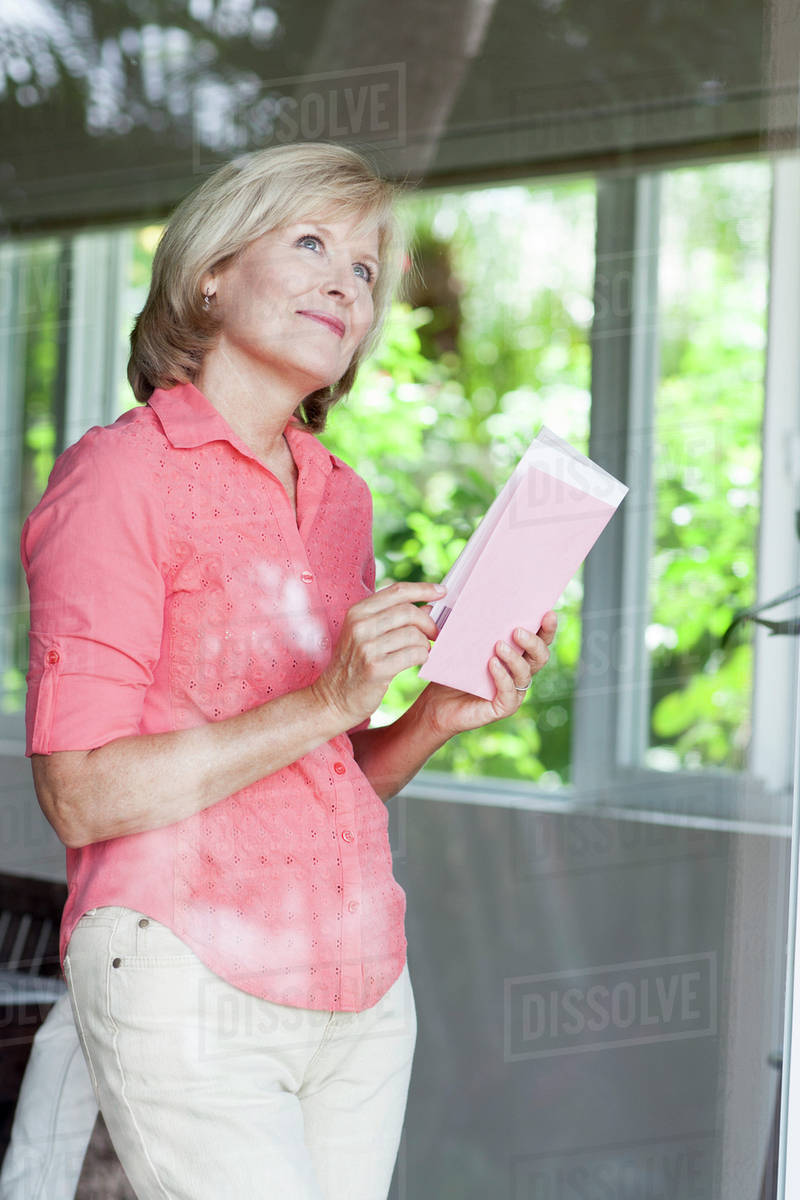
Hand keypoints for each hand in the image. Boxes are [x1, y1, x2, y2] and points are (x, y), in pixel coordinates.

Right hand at [311, 581, 442, 728]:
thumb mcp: (366, 634)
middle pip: (408, 611)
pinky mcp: (376, 668)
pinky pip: (413, 655)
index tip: (442, 591)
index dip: (423, 589)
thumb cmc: (354, 665)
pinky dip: (422, 657)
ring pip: (413, 634)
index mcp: (357, 612)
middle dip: (429, 622)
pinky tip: (418, 661)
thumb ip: (394, 618)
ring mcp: (366, 647)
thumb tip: (430, 606)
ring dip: (425, 643)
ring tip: (422, 651)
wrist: (333, 699)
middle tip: (436, 633)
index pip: (397, 591)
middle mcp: (360, 625)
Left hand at [422, 611, 557, 737]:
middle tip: (518, 630)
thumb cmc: (449, 670)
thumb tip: (451, 592)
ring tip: (498, 645)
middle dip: (535, 641)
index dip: (547, 627)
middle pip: (541, 656)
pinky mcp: (503, 707)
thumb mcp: (455, 642)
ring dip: (514, 657)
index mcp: (515, 653)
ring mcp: (513, 690)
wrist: (435, 704)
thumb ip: (458, 620)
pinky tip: (492, 664)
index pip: (539, 638)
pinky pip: (509, 692)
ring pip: (526, 673)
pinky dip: (503, 677)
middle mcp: (519, 671)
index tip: (547, 612)